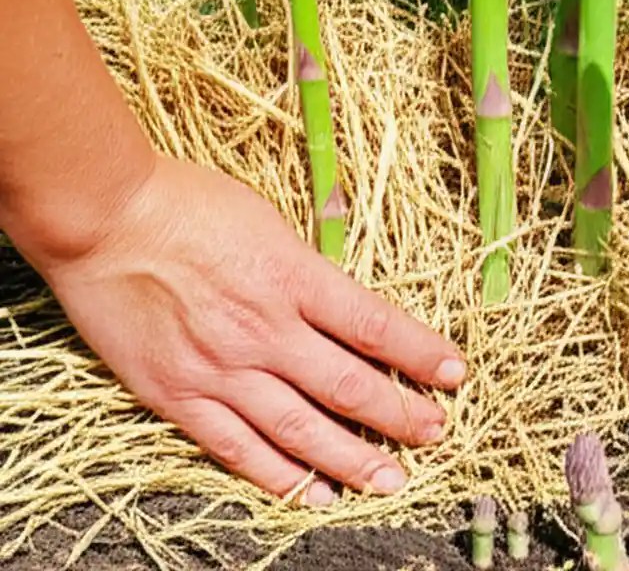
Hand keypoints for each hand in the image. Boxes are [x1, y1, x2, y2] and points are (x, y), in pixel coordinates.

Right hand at [20, 155, 464, 505]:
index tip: (455, 374)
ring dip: (352, 459)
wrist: (102, 219)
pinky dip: (280, 477)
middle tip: (434, 434)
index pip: (376, 326)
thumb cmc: (186, 205)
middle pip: (350, 386)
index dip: (422, 354)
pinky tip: (314, 494)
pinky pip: (238, 448)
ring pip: (302, 429)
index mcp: (293, 278)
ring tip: (389, 481)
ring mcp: (223, 369)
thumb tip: (343, 309)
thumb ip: (306, 272)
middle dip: (401, 416)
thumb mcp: (268, 223)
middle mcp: (266, 331)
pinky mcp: (180, 395)